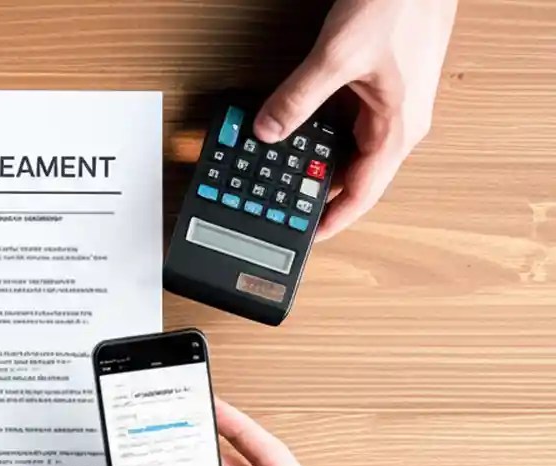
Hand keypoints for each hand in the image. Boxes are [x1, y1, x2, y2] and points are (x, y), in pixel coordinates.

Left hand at [254, 0, 457, 238]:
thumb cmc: (401, 5)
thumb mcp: (338, 57)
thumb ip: (298, 98)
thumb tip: (268, 131)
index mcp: (398, 131)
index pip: (361, 195)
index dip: (331, 221)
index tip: (303, 237)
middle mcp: (397, 124)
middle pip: (351, 174)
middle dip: (314, 187)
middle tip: (276, 201)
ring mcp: (390, 105)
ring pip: (347, 147)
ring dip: (314, 156)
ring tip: (277, 167)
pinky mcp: (379, 85)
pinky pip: (346, 121)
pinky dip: (319, 128)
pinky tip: (295, 126)